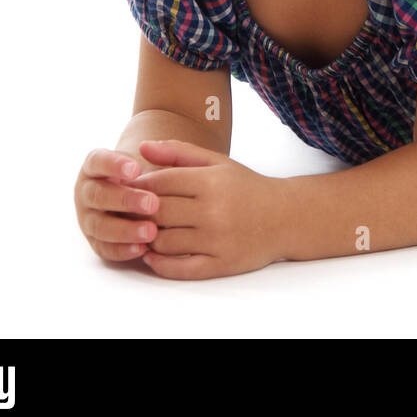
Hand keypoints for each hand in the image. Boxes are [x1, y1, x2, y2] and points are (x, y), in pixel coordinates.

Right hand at [74, 148, 160, 262]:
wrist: (152, 194)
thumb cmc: (156, 173)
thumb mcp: (163, 159)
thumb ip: (160, 150)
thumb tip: (146, 147)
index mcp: (96, 165)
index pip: (98, 161)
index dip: (113, 165)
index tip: (136, 168)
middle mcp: (87, 191)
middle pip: (97, 195)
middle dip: (124, 200)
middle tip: (152, 202)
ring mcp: (89, 218)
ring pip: (99, 225)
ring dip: (124, 230)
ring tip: (151, 231)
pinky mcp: (98, 241)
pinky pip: (105, 248)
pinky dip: (122, 249)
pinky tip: (142, 249)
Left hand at [123, 140, 283, 279]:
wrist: (286, 217)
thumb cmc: (246, 187)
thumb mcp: (217, 163)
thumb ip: (179, 152)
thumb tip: (141, 147)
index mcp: (212, 182)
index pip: (160, 183)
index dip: (138, 186)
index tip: (130, 189)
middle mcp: (214, 211)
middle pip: (158, 213)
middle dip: (139, 213)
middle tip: (130, 213)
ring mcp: (218, 240)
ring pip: (163, 242)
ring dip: (148, 238)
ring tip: (144, 231)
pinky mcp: (221, 264)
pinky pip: (178, 269)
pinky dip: (159, 264)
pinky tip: (153, 255)